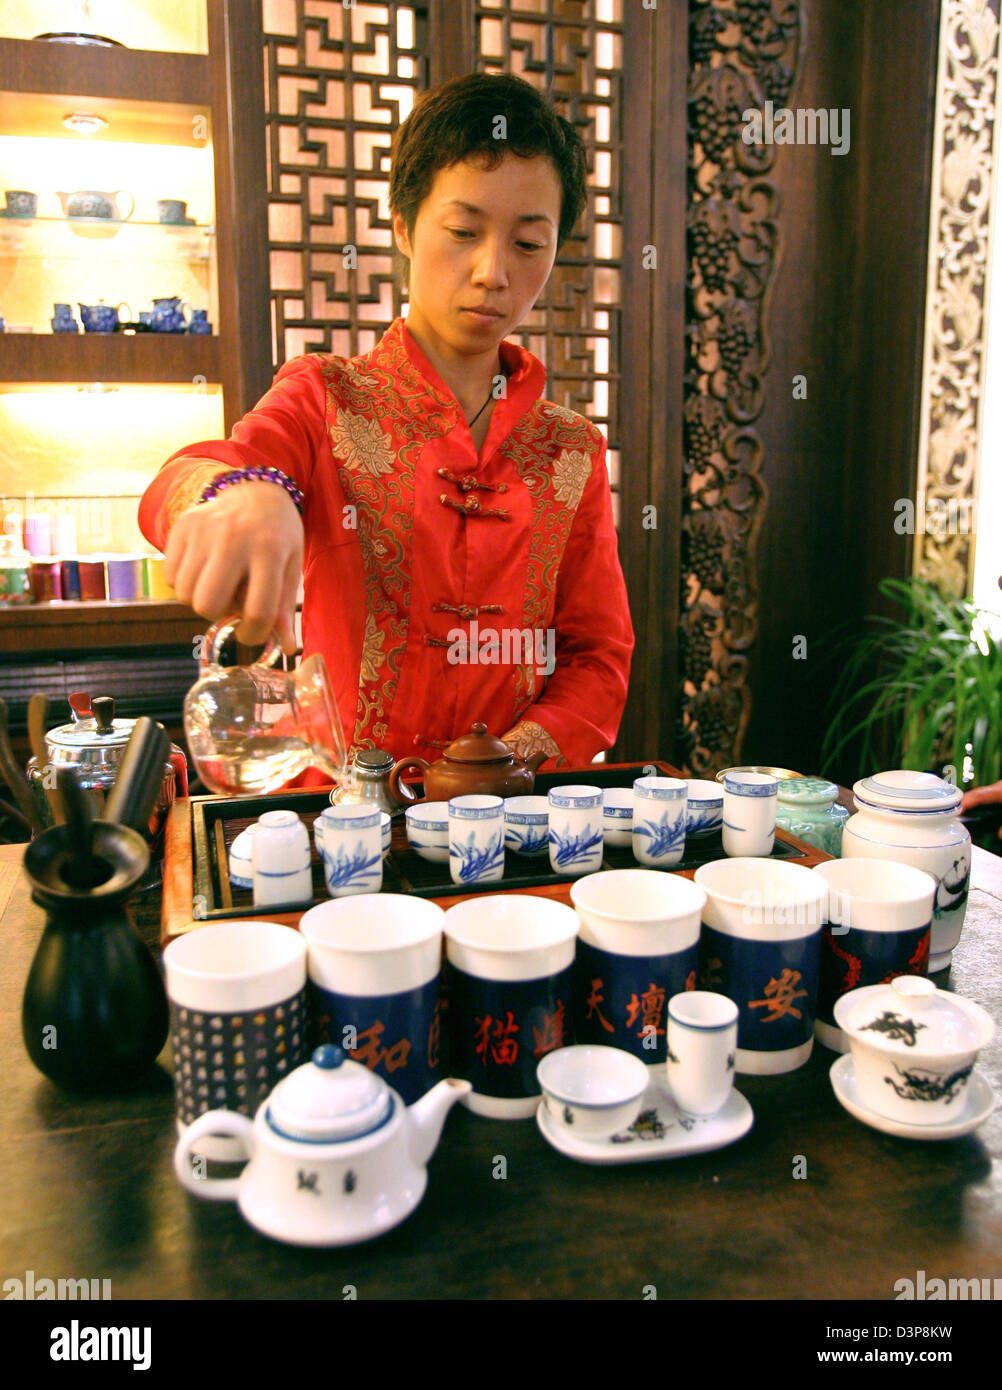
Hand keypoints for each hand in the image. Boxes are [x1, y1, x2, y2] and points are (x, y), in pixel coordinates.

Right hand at [164, 481, 302, 651]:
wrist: (256, 492)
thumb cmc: (277, 537)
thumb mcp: (290, 567)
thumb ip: (284, 608)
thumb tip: (286, 649)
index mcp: (269, 550)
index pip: (257, 610)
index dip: (253, 634)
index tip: (251, 633)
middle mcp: (232, 538)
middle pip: (207, 604)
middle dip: (218, 615)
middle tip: (230, 603)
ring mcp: (203, 530)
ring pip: (184, 594)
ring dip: (200, 599)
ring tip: (219, 584)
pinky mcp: (182, 526)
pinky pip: (170, 576)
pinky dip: (183, 583)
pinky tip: (203, 570)